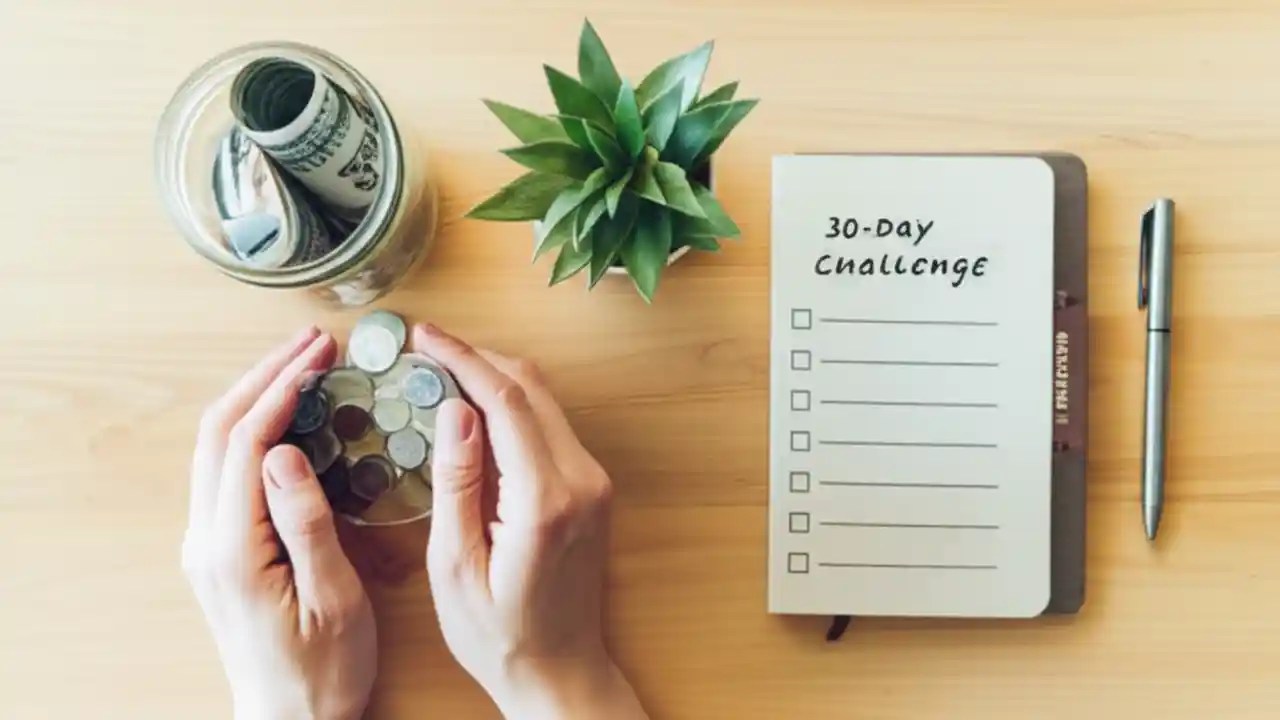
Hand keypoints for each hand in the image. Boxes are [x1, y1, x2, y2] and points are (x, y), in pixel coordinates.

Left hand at [181, 327, 375, 719]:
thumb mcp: (334, 601)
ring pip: (215, 447)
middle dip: (263, 377)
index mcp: (234, 551)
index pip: (248, 444)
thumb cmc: (322, 672)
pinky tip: (285, 414)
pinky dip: (251, 427)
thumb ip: (307, 525)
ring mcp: (206, 544)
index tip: (318, 356)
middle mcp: (207, 541)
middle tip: (311, 342)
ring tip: (300, 364)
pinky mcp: (217, 549)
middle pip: (219, 433)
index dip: (281, 390)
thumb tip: (284, 452)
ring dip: (253, 396)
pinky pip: (224, 469)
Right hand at [415, 324, 647, 719]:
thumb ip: (456, 483)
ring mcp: (593, 482)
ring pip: (544, 402)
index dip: (462, 359)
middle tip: (426, 347)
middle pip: (531, 388)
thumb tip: (453, 409)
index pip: (505, 402)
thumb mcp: (455, 567)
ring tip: (442, 370)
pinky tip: (474, 410)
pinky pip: (550, 427)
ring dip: (496, 379)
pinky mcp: (592, 488)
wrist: (559, 671)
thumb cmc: (498, 635)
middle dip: (477, 358)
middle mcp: (581, 480)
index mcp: (544, 500)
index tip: (424, 337)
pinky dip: (512, 406)